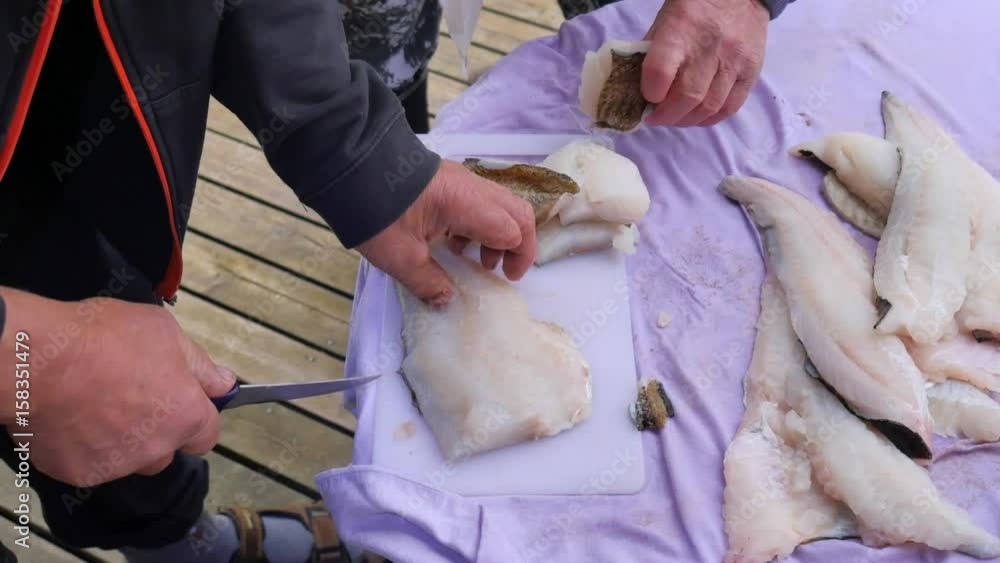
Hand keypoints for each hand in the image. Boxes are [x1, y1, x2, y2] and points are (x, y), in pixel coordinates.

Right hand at [21, 295, 234, 486]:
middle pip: (166, 450)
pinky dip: (85, 446)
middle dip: (155, 431)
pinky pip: (91, 463)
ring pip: (129, 460)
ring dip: (121, 441)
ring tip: (96, 404)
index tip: (180, 402)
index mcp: (186, 416)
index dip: (195, 418)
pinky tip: (72, 417)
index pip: (207, 435)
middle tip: (129, 397)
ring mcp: (118, 465)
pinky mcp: (80, 473)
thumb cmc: (104, 339)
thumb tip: (225, 383)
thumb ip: (200, 365)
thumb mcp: (165, 333)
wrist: (38, 362)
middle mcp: (157, 448)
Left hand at [357, 159, 535, 305]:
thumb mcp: (400, 257)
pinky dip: (477, 222)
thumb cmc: (377, 213)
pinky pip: (478, 200)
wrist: (350, 168)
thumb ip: (428, 282)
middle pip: (516, 212)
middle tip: (501, 268)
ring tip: (473, 257)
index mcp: (468, 205)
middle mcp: (471, 188)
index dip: (518, 256)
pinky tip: (452, 240)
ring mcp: (460, 179)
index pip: (513, 230)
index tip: (506, 278)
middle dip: (517, 242)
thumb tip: (445, 300)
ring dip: (497, 232)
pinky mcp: (446, 178)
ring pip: (499, 204)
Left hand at [642, 0, 768, 126]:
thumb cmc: (695, 7)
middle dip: (666, 116)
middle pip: (687, 97)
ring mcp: (734, 60)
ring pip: (709, 107)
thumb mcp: (665, 20)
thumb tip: (640, 89)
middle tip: (656, 118)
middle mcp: (710, 47)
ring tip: (676, 118)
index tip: (646, 100)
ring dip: (687, 121)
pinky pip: (731, 106)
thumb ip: (652, 52)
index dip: (650, 94)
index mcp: (681, 30)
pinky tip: (699, 116)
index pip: (660, 72)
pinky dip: (711, 118)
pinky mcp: (751, 71)